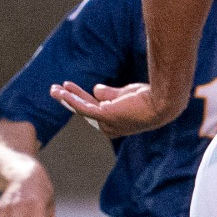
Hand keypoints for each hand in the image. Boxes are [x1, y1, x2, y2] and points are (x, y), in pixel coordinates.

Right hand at [48, 81, 174, 138]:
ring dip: (67, 98)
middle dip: (71, 99)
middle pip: (86, 110)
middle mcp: (110, 127)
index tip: (73, 89)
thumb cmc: (151, 98)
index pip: (96, 111)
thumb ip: (111, 94)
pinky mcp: (104, 115)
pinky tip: (60, 91)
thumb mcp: (126, 94)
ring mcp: (107, 123)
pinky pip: (83, 107)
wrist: (163, 101)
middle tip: (57, 89)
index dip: (83, 99)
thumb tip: (96, 89)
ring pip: (82, 109)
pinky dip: (71, 99)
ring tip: (53, 89)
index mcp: (117, 124)